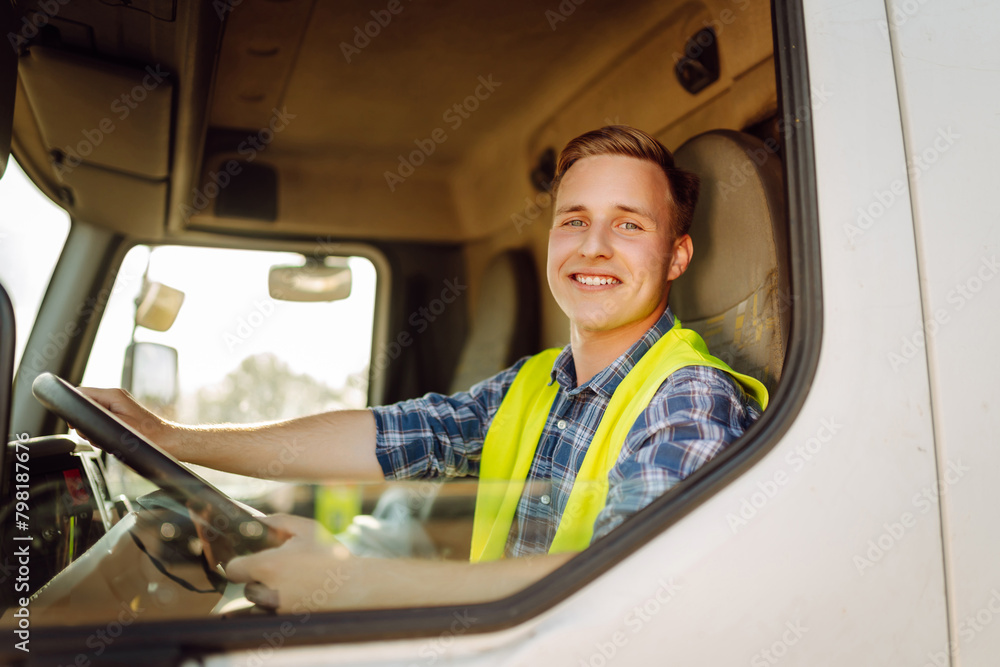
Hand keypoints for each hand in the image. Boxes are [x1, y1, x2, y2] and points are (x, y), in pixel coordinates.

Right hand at [78, 387, 176, 452]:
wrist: (167, 442)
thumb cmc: (147, 436)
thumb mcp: (115, 425)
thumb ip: (95, 414)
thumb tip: (78, 408)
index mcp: (113, 395)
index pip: (81, 392)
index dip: (73, 407)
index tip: (74, 423)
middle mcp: (116, 396)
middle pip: (86, 405)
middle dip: (86, 423)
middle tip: (96, 436)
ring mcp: (119, 405)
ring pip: (93, 415)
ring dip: (95, 430)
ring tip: (107, 440)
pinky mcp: (122, 414)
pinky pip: (103, 420)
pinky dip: (103, 431)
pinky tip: (111, 441)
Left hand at [224, 514, 355, 612]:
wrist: (355, 586)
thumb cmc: (331, 555)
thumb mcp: (307, 528)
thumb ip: (278, 521)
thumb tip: (256, 520)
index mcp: (269, 566)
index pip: (233, 569)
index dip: (240, 564)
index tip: (250, 561)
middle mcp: (268, 591)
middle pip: (247, 587)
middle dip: (259, 579)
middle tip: (282, 570)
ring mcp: (277, 610)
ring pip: (257, 604)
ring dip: (267, 595)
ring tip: (292, 585)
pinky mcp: (287, 622)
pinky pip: (270, 616)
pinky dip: (277, 608)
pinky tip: (297, 597)